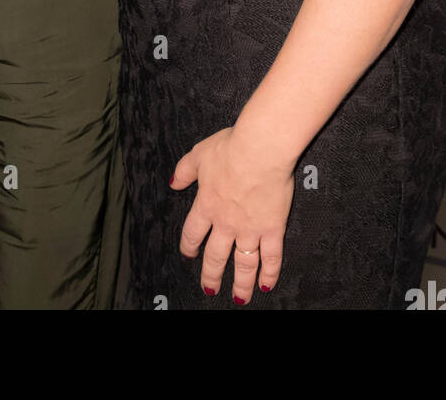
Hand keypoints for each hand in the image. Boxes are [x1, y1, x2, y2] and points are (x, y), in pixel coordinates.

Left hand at [171, 126, 293, 302]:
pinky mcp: (272, 229)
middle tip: (209, 288)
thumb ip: (184, 170)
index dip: (189, 246)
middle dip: (211, 274)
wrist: (259, 151)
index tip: (188, 255)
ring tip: (238, 298)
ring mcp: (249, 229)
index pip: (193, 233)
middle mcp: (225, 223)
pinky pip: (271, 257)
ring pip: (243, 264)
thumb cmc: (230, 148)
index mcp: (206, 205)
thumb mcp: (199, 154)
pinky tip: (266, 284)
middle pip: (215, 256)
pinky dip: (269, 273)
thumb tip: (173, 182)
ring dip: (240, 283)